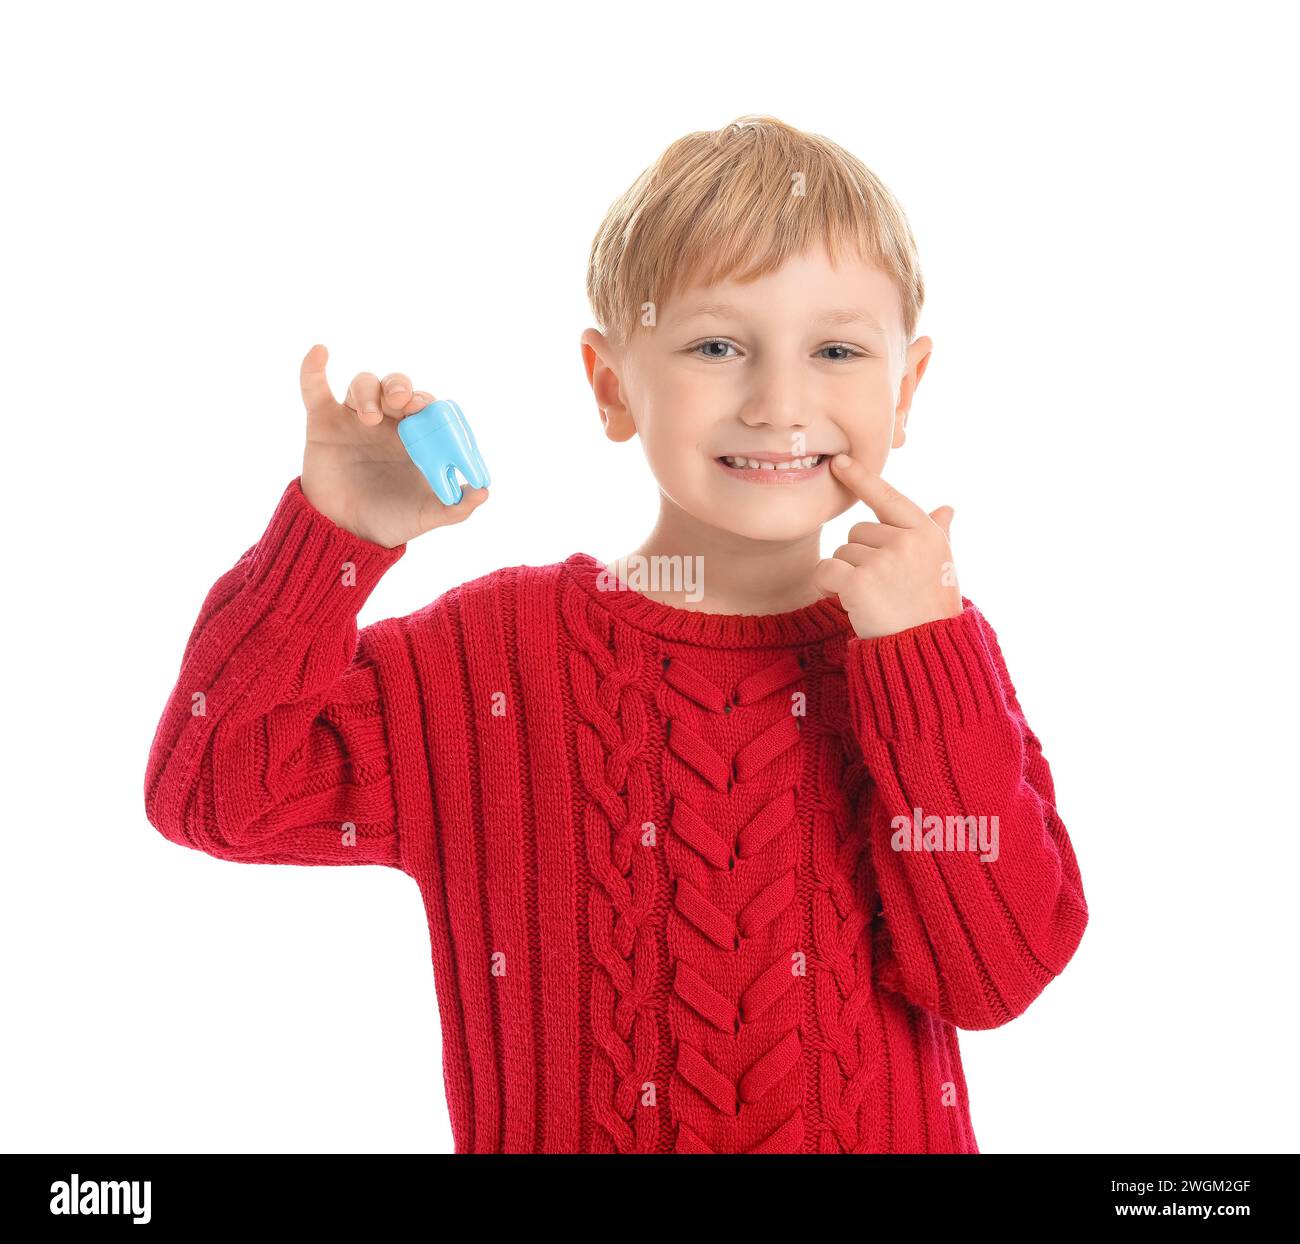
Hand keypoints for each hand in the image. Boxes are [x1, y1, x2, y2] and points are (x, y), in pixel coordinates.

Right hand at [298, 343, 488, 547]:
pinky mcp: (323, 422)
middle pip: (396, 386)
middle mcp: (388, 422)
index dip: (427, 402)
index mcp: (416, 436)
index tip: (426, 408)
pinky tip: (320, 352)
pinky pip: (315, 388)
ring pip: (363, 384)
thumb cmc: (390, 520)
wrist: (345, 534)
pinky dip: (313, 369)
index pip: (426, 405)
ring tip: (370, 418)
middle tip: (402, 401)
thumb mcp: (427, 516)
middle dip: (400, 387)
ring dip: (367, 392)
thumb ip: (456, 506)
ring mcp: (355, 419)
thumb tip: (484, 491)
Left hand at [812, 453, 961, 639]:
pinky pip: (826, 570)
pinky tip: (847, 601)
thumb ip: (938, 534)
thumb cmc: (931, 607)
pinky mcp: (859, 582)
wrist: (927, 652)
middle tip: (883, 586)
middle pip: (857, 532)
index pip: (889, 497)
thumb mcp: (941, 566)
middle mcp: (907, 541)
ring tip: (874, 598)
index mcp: (927, 532)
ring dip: (847, 575)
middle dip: (860, 557)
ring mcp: (884, 560)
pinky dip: (827, 585)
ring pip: (842, 552)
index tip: (840, 462)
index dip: (862, 478)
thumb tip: (947, 508)